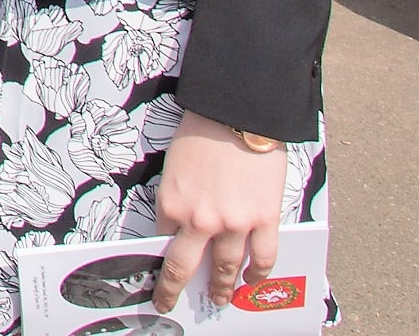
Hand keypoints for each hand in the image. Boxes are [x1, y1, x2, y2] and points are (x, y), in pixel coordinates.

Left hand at [152, 113, 287, 312]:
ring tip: (219, 299)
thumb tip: (181, 222)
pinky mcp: (264, 220)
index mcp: (171, 203)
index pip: (162, 240)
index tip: (155, 271)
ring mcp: (234, 224)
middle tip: (167, 304)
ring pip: (226, 268)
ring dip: (221, 288)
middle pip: (184, 266)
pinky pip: (262, 259)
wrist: (237, 113)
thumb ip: (179, 196)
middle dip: (173, 290)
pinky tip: (254, 282)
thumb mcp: (175, 165)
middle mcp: (200, 220)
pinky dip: (258, 275)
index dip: (160, 255)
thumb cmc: (202, 131)